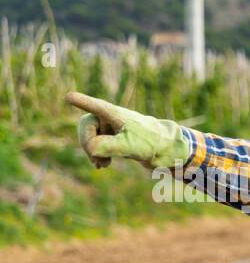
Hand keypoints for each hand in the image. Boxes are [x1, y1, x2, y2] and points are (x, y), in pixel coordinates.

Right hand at [65, 91, 190, 170]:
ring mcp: (110, 127)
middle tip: (95, 159)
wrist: (166, 149)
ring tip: (101, 165)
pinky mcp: (113, 136)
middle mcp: (109, 117)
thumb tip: (90, 149)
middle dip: (87, 143)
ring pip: (90, 136)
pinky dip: (96, 154)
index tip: (69, 97)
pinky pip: (96, 143)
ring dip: (92, 151)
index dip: (81, 102)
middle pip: (85, 126)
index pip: (93, 106)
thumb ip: (108, 146)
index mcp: (113, 114)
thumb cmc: (151, 143)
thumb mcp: (130, 146)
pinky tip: (101, 165)